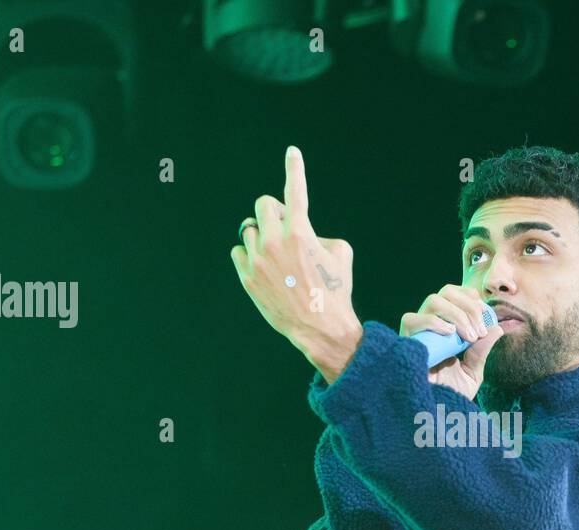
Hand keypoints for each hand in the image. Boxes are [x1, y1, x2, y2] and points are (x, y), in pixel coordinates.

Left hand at [229, 146, 361, 380]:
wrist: (321, 328)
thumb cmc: (335, 291)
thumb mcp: (340, 255)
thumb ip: (318, 233)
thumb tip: (302, 231)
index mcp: (301, 232)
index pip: (296, 191)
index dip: (295, 168)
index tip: (292, 152)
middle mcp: (276, 242)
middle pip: (263, 205)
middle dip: (274, 213)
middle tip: (284, 229)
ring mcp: (258, 260)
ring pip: (248, 229)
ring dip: (260, 235)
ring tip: (275, 256)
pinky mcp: (246, 277)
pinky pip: (238, 252)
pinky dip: (248, 255)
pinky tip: (264, 269)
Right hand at [399, 283, 503, 398]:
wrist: (434, 413)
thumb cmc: (450, 395)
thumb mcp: (472, 372)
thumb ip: (482, 351)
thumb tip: (498, 328)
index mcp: (445, 328)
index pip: (455, 295)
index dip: (471, 298)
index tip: (486, 317)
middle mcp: (429, 326)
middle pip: (445, 292)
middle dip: (468, 306)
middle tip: (479, 330)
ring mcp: (416, 332)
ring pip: (433, 301)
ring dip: (456, 313)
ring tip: (468, 336)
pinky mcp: (403, 342)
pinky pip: (412, 319)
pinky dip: (433, 321)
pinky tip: (449, 333)